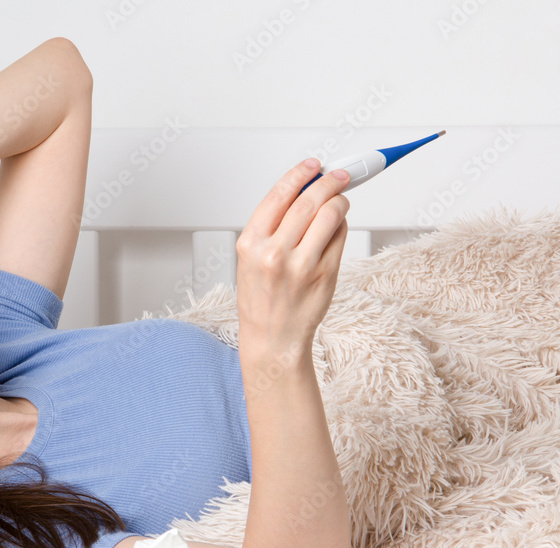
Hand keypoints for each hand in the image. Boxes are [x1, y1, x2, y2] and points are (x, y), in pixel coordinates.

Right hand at [235, 159, 350, 357]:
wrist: (271, 337)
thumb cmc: (260, 298)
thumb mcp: (251, 258)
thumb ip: (272, 225)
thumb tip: (303, 191)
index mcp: (250, 244)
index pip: (278, 195)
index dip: (299, 174)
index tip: (313, 166)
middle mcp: (274, 253)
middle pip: (309, 201)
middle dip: (329, 181)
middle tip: (339, 176)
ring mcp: (301, 265)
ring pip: (330, 215)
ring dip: (340, 201)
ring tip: (339, 201)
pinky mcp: (325, 275)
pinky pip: (340, 237)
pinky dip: (341, 226)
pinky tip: (335, 228)